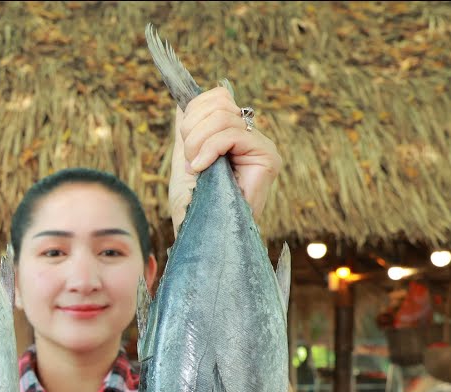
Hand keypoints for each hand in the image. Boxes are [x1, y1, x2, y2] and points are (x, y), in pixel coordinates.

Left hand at [168, 87, 282, 234]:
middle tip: (190, 161)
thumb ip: (188, 132)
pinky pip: (232, 134)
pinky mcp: (267, 158)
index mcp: (233, 134)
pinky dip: (209, 149)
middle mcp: (251, 137)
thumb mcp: (185, 161)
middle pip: (220, 101)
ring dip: (197, 142)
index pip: (218, 96)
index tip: (185, 146)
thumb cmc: (194, 206)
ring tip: (196, 168)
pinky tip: (201, 168)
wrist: (201, 235)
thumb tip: (182, 103)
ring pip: (223, 116)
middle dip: (192, 129)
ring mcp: (261, 146)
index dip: (193, 112)